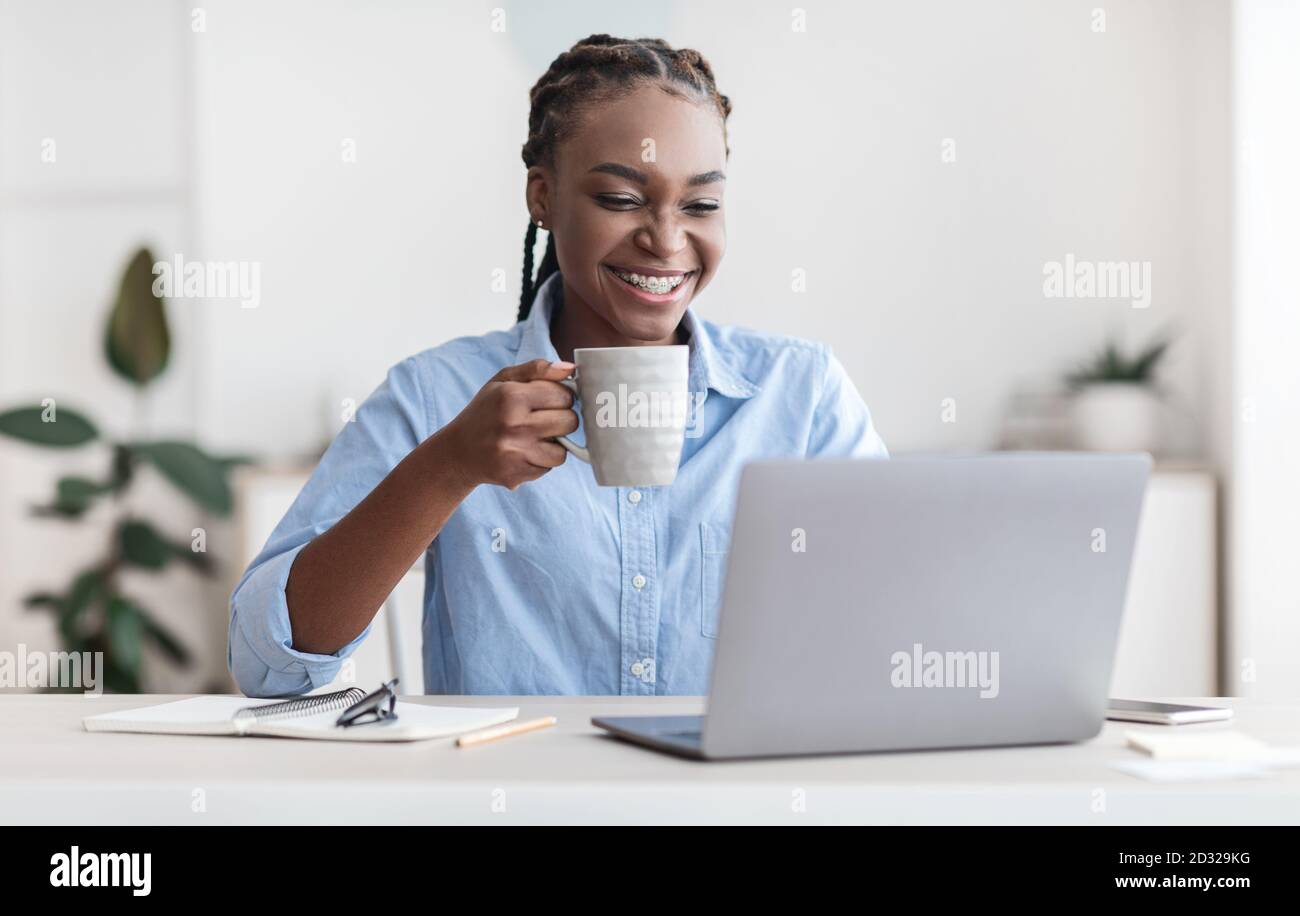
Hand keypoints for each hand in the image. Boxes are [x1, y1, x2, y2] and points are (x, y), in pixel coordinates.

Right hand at [439, 358, 578, 489]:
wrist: (458, 451)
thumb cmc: (485, 411)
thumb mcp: (503, 381)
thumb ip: (538, 369)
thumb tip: (571, 368)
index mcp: (511, 396)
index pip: (564, 395)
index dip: (561, 397)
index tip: (548, 400)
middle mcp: (513, 424)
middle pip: (569, 422)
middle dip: (561, 420)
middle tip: (542, 419)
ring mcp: (514, 452)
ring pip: (562, 451)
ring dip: (553, 445)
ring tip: (532, 437)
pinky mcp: (515, 474)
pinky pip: (548, 468)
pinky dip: (540, 461)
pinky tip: (523, 452)